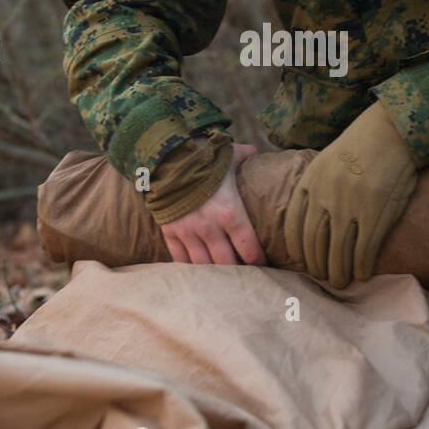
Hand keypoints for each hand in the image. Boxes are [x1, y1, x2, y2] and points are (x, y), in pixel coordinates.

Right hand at [160, 143, 266, 266]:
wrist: (166, 155)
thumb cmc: (203, 156)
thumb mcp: (230, 156)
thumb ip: (246, 157)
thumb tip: (257, 151)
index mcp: (231, 213)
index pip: (250, 250)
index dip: (258, 261)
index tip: (262, 264)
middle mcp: (210, 228)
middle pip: (227, 264)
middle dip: (236, 272)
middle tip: (242, 274)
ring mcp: (188, 232)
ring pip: (204, 266)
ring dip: (213, 273)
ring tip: (221, 276)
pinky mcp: (170, 232)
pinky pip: (181, 259)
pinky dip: (190, 267)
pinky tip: (197, 270)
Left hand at [284, 103, 417, 288]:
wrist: (391, 131)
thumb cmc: (361, 146)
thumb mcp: (325, 161)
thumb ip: (315, 187)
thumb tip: (310, 218)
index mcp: (311, 181)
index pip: (294, 224)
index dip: (296, 248)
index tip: (300, 260)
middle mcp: (326, 196)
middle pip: (314, 242)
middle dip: (316, 265)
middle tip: (322, 276)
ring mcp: (350, 206)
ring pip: (337, 251)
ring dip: (338, 272)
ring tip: (340, 281)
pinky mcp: (375, 213)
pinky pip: (364, 249)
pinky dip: (361, 266)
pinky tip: (363, 273)